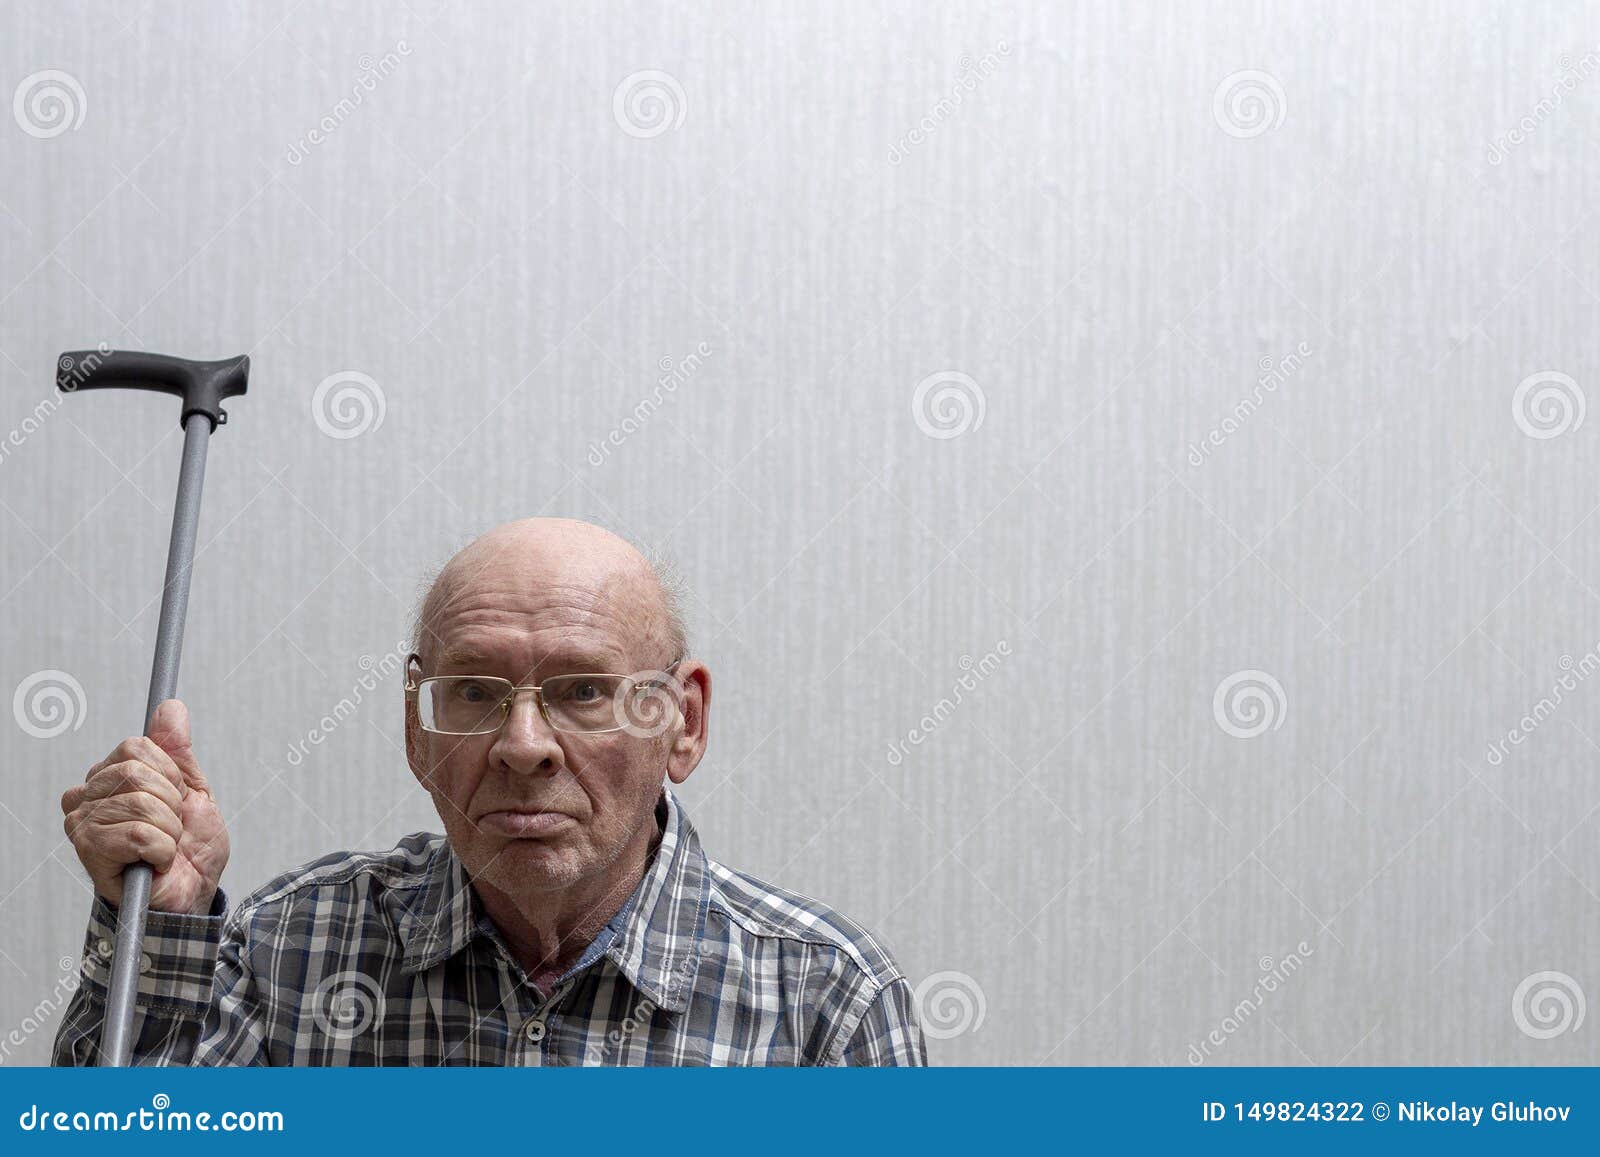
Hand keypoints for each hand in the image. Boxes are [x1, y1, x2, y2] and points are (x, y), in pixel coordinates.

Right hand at [61, 699, 228, 915]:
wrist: (191, 893)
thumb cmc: (189, 848)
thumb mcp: (193, 790)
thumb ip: (177, 750)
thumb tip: (170, 707)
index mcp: (108, 778)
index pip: (137, 746)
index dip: (170, 773)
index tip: (176, 798)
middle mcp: (86, 797)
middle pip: (137, 771)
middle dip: (171, 802)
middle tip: (170, 827)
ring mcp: (82, 824)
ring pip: (141, 803)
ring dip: (169, 830)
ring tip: (162, 848)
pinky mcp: (89, 851)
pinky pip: (140, 833)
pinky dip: (162, 849)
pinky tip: (155, 862)